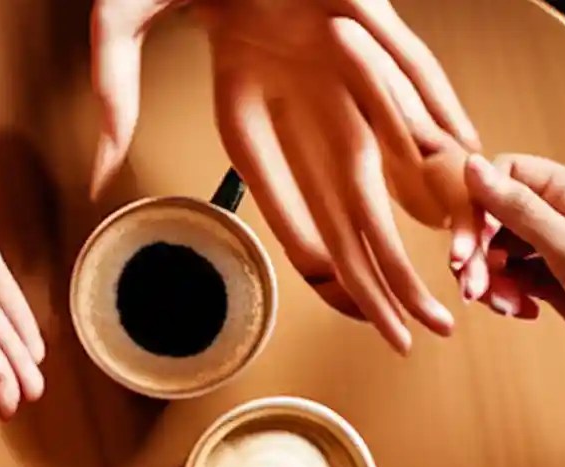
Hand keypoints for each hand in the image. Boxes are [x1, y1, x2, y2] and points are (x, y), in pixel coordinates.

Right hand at [90, 0, 479, 353]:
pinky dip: (440, 130)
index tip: (350, 318)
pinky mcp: (372, 12)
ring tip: (453, 286)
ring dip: (424, 224)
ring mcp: (339, 58)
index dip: (322, 269)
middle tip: (419, 335)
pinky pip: (414, 76)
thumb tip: (96, 171)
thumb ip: (113, 94)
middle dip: (386, 276)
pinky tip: (468, 187)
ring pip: (392, 159)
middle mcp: (299, 93)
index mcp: (243, 106)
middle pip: (352, 204)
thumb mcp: (119, 22)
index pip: (288, 206)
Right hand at [464, 153, 564, 403]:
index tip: (466, 248)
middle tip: (473, 288)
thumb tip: (473, 167)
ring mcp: (558, 253)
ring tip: (504, 306)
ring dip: (489, 277)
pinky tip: (520, 312)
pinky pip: (509, 277)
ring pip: (497, 250)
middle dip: (478, 252)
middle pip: (494, 215)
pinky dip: (504, 294)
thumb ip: (523, 212)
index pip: (506, 175)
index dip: (478, 207)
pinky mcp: (552, 285)